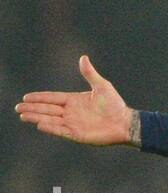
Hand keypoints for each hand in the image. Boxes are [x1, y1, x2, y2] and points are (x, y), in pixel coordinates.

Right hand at [15, 55, 133, 145]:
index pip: (52, 98)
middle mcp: (71, 112)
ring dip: (37, 117)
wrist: (125, 122)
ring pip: (50, 120)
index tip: (26, 97)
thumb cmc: (115, 105)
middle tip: (18, 107)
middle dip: (32, 108)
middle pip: (47, 109)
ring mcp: (73, 124)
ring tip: (23, 116)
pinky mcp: (78, 134)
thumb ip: (90, 73)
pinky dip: (50, 128)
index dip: (39, 98)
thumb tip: (83, 57)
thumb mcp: (102, 86)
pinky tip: (39, 124)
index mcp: (74, 100)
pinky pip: (60, 131)